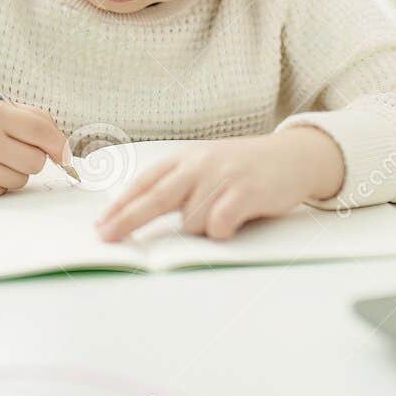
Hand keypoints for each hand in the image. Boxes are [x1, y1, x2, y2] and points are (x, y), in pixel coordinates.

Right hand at [0, 94, 67, 198]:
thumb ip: (27, 117)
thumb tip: (61, 145)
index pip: (42, 132)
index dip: (59, 144)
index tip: (64, 153)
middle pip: (36, 161)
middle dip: (34, 156)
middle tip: (17, 147)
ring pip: (21, 179)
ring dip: (15, 169)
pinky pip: (2, 190)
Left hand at [96, 128, 344, 241]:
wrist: (294, 156)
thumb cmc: (245, 169)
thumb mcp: (207, 166)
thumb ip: (178, 185)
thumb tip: (137, 216)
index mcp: (186, 158)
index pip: (144, 182)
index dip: (120, 205)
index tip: (101, 226)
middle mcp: (200, 164)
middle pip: (154, 198)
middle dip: (127, 220)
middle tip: (106, 238)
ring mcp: (222, 176)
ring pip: (191, 221)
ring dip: (201, 229)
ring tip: (223, 215)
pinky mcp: (245, 191)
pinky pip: (218, 225)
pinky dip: (222, 231)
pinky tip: (237, 220)